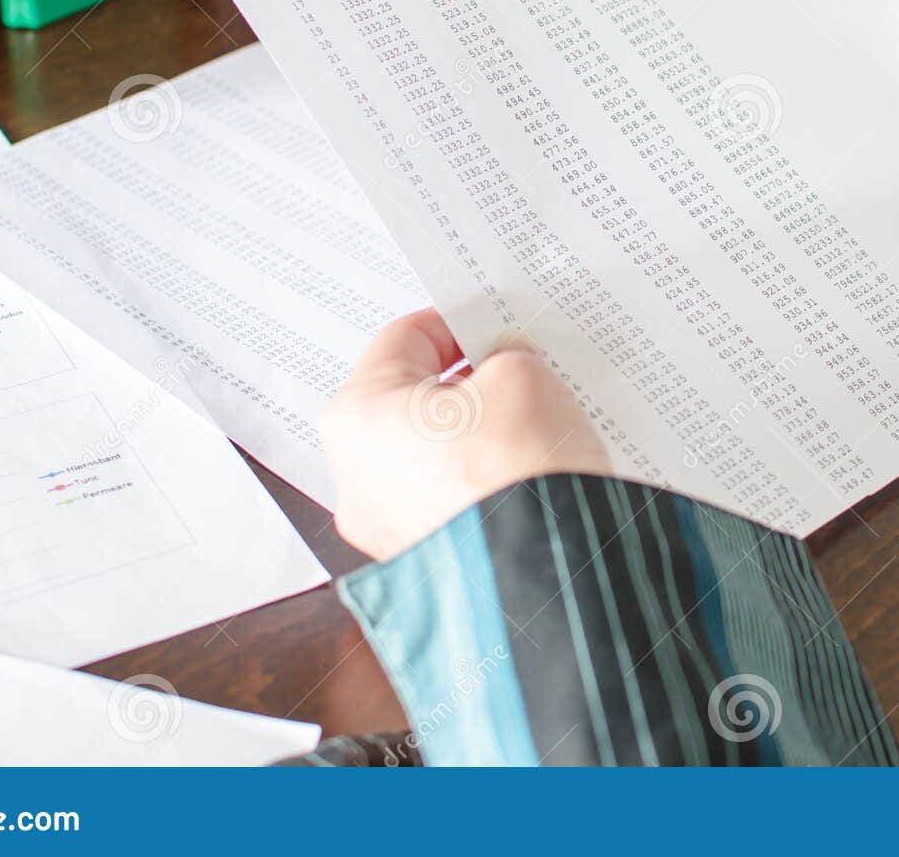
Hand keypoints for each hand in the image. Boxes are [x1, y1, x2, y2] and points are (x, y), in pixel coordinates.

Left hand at [324, 308, 611, 559]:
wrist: (545, 574)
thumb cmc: (518, 473)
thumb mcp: (522, 376)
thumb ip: (506, 357)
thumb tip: (505, 368)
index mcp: (357, 415)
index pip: (403, 339)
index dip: (455, 324)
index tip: (493, 326)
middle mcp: (353, 476)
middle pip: (409, 400)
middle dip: (462, 383)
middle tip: (514, 374)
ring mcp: (382, 527)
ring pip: (426, 454)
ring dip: (472, 434)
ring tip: (526, 428)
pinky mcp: (417, 560)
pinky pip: (441, 499)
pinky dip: (475, 480)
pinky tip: (517, 473)